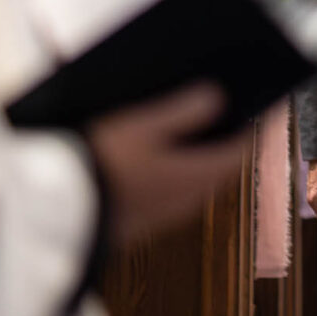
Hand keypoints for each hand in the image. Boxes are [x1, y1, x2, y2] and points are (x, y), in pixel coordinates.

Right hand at [86, 83, 249, 245]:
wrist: (54, 214)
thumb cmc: (100, 166)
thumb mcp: (143, 127)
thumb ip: (184, 110)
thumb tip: (218, 95)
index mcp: (199, 176)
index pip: (243, 147)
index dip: (254, 119)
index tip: (262, 95)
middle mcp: (189, 200)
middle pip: (219, 161)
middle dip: (223, 131)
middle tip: (225, 99)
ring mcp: (164, 213)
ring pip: (193, 175)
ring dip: (195, 148)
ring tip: (187, 116)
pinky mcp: (140, 219)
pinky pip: (167, 187)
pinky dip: (170, 165)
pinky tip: (152, 146)